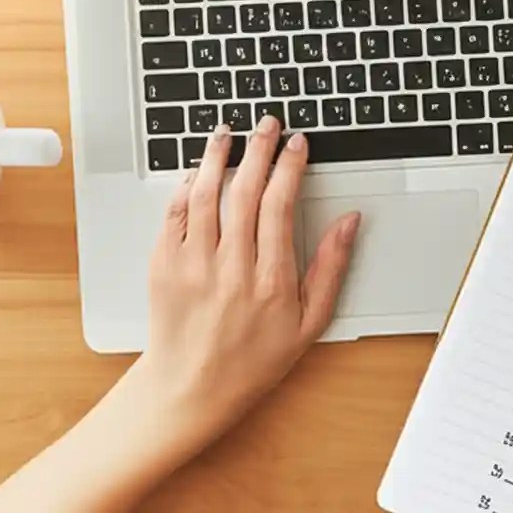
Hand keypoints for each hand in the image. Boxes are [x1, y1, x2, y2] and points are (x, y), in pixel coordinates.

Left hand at [138, 116, 360, 452]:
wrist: (191, 387)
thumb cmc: (253, 358)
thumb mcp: (310, 322)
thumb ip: (331, 268)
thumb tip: (349, 222)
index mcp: (272, 281)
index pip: (281, 205)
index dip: (290, 166)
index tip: (297, 144)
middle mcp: (231, 269)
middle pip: (244, 191)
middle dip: (258, 149)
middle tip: (267, 124)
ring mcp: (193, 266)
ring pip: (204, 195)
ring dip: (217, 157)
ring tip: (228, 134)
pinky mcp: (163, 266)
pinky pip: (174, 214)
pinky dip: (185, 186)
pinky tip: (197, 171)